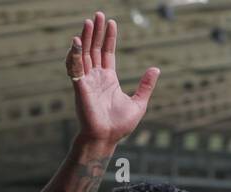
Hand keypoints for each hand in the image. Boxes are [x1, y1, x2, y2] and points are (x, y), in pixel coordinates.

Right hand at [66, 11, 158, 144]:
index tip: (111, 23)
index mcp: (108, 79)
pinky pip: (75, 68)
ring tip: (88, 22)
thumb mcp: (139, 103)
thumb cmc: (120, 126)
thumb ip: (145, 86)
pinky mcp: (80, 87)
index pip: (107, 53)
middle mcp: (96, 78)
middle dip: (96, 32)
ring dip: (85, 38)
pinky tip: (76, 42)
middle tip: (98, 15)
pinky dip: (74, 54)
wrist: (106, 139)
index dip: (108, 38)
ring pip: (84, 54)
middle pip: (94, 49)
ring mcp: (87, 81)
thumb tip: (156, 69)